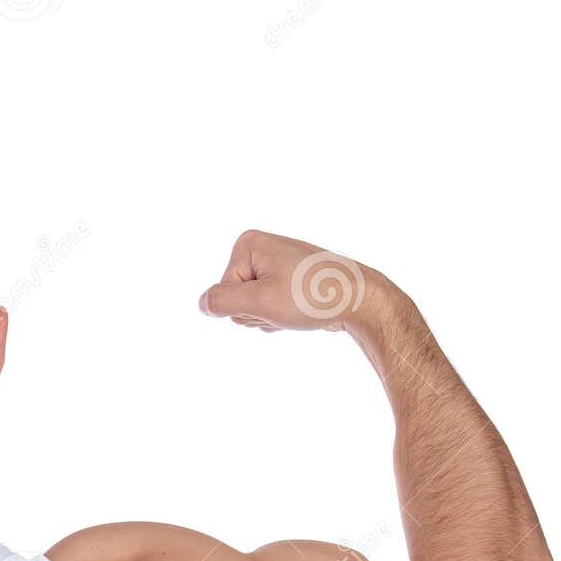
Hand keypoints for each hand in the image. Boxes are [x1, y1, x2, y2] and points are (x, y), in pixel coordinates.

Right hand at [198, 230, 379, 333]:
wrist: (358, 299)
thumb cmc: (311, 297)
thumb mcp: (260, 303)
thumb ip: (223, 302)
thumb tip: (202, 303)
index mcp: (248, 244)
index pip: (223, 292)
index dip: (247, 306)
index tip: (275, 299)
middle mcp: (259, 247)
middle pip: (235, 298)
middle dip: (257, 312)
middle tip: (285, 306)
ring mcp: (273, 263)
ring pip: (250, 306)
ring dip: (269, 316)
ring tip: (294, 307)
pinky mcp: (286, 277)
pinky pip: (266, 306)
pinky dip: (279, 315)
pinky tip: (298, 310)